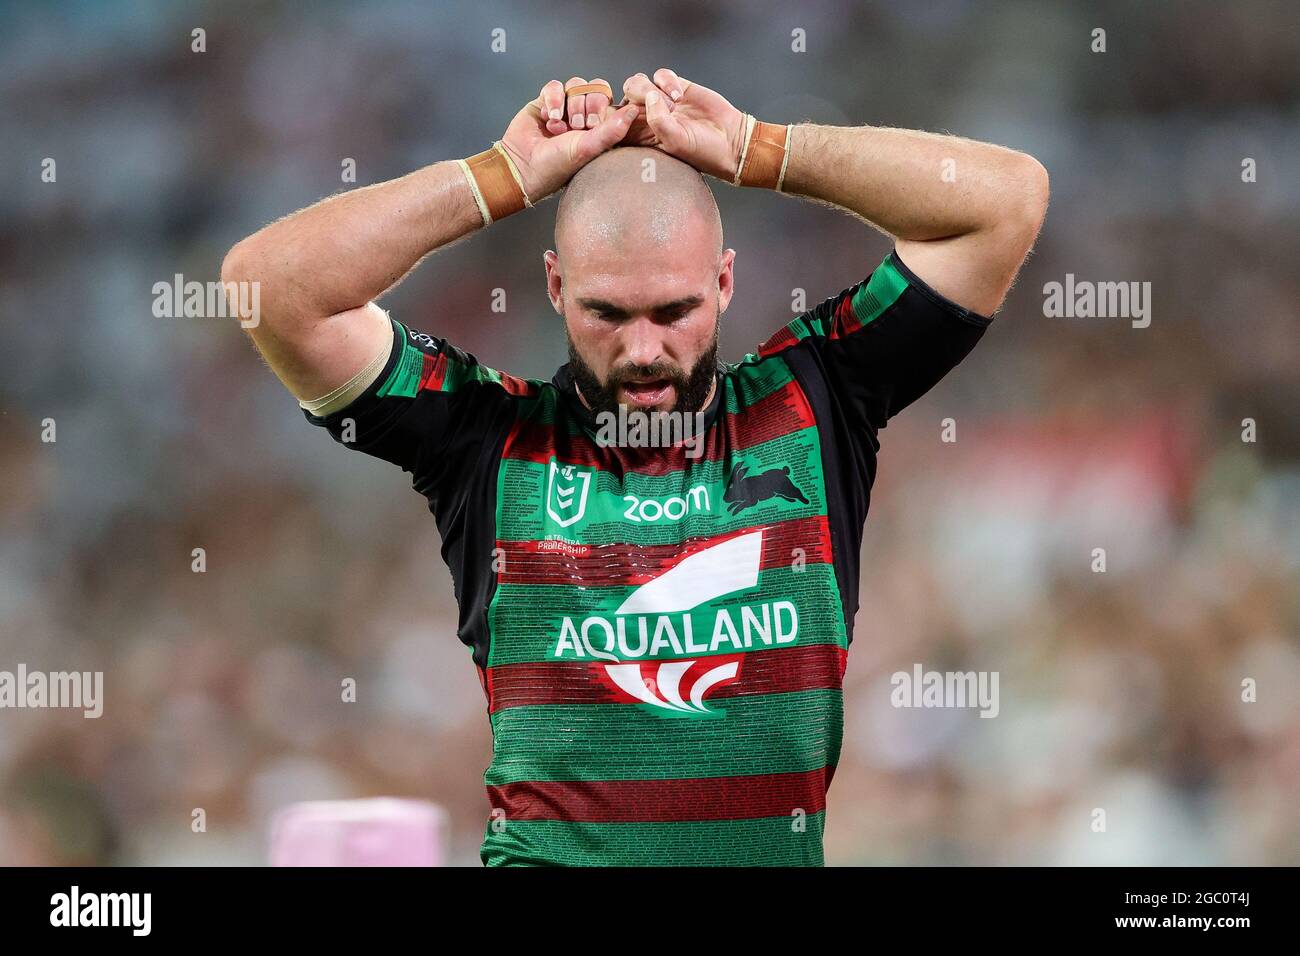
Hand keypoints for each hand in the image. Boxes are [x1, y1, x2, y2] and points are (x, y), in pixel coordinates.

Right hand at [498, 76, 638, 200]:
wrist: (522, 166)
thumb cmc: (557, 164)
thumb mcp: (588, 148)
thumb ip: (612, 129)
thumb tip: (634, 110)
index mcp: (599, 128)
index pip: (611, 101)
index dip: (601, 107)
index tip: (591, 126)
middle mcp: (585, 116)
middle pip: (596, 88)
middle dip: (584, 105)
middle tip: (575, 127)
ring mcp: (566, 108)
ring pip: (576, 85)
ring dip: (568, 104)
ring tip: (558, 126)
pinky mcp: (546, 101)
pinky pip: (555, 86)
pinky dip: (552, 99)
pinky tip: (547, 117)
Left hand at [619, 68, 746, 180]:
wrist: (729, 139)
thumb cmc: (702, 150)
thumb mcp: (676, 142)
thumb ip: (658, 121)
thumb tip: (650, 96)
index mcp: (640, 136)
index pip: (614, 122)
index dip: (612, 115)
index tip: (626, 116)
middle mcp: (646, 117)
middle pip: (623, 97)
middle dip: (636, 98)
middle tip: (661, 110)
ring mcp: (660, 100)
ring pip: (637, 82)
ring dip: (652, 89)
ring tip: (674, 105)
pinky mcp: (675, 87)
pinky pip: (660, 74)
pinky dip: (668, 81)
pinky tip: (680, 96)